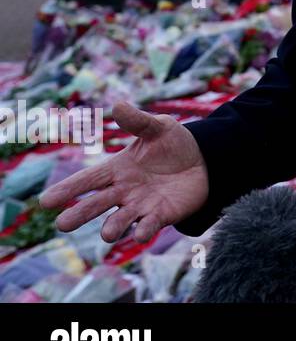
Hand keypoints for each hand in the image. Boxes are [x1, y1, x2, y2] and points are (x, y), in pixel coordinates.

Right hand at [38, 101, 208, 243]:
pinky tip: (140, 234)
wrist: (204, 161)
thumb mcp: (158, 127)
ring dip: (113, 227)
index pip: (88, 180)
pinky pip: (149, 225)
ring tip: (107, 233)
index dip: (68, 189)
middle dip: (80, 214)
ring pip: (121, 219)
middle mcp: (124, 191)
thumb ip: (137, 121)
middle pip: (97, 204)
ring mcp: (141, 205)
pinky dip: (143, 230)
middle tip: (62, 224)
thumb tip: (117, 106)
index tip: (46, 201)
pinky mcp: (161, 215)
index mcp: (117, 169)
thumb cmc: (174, 144)